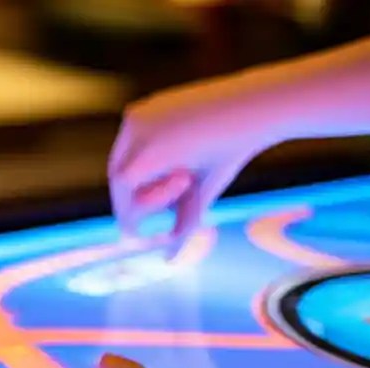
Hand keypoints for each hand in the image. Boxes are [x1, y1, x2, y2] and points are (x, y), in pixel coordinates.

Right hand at [109, 73, 282, 252]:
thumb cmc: (230, 154)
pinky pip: (130, 140)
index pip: (122, 188)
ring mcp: (138, 113)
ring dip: (131, 179)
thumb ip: (183, 225)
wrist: (252, 104)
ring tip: (168, 186)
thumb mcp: (202, 192)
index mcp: (154, 150)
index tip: (132, 231)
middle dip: (125, 199)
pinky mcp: (142, 107)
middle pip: (117, 174)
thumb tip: (168, 261)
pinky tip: (166, 166)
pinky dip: (137, 157)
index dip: (125, 212)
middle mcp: (139, 127)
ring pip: (120, 158)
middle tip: (136, 219)